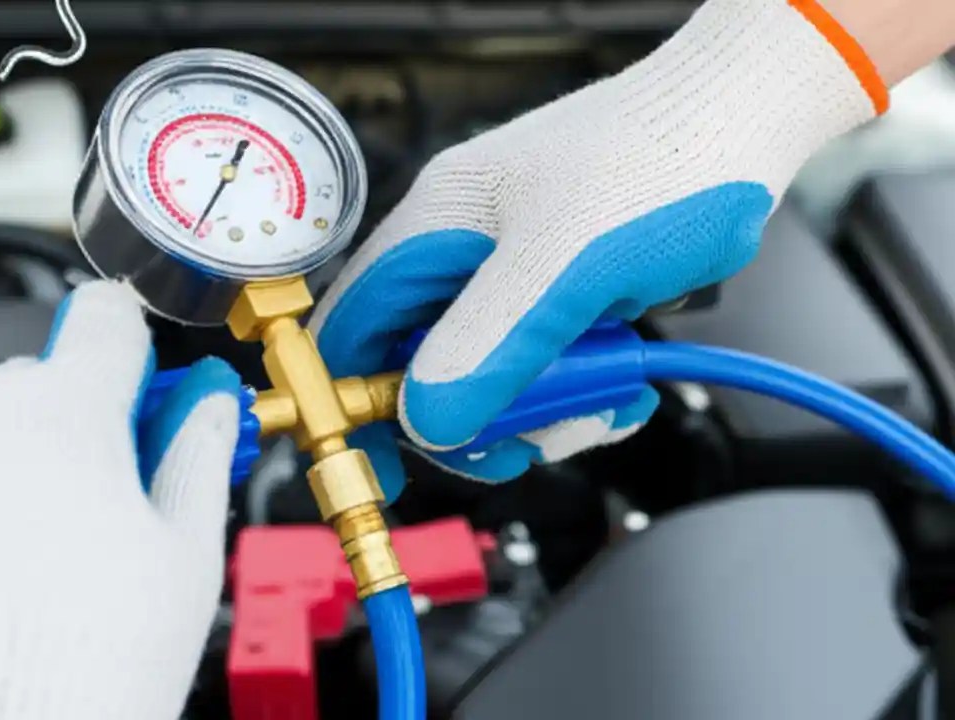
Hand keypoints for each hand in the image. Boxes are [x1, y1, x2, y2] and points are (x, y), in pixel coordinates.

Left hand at [0, 281, 239, 719]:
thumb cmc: (86, 670)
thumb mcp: (184, 559)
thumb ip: (197, 458)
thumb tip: (208, 408)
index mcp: (69, 413)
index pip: (104, 323)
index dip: (126, 356)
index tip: (126, 388)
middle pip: (25, 382)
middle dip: (51, 432)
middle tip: (67, 518)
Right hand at [311, 0, 884, 499]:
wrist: (744, 122)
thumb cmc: (660, 159)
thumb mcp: (566, 261)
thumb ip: (489, 342)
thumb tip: (426, 418)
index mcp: (436, 226)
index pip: (353, 325)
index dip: (350, 399)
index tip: (379, 464)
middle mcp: (463, 251)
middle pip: (423, 367)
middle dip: (475, 416)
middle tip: (524, 440)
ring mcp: (513, 274)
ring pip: (490, 378)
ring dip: (541, 411)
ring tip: (599, 400)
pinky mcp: (560, 294)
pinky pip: (542, 368)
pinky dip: (578, 393)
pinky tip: (621, 386)